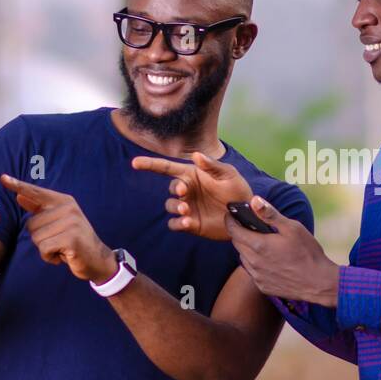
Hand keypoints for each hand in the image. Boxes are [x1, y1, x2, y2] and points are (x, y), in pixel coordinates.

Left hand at [0, 174, 116, 282]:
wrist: (98, 259)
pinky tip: (63, 256)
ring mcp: (71, 222)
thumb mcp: (57, 222)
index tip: (2, 178)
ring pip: (36, 237)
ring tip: (62, 248)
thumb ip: (40, 210)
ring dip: (45, 249)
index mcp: (64, 201)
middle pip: (31, 224)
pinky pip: (44, 249)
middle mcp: (68, 208)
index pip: (36, 192)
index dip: (18, 186)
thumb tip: (19, 197)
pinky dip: (49, 257)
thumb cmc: (74, 241)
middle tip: (59, 241)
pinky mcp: (71, 238)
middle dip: (40, 238)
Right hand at [132, 151, 251, 241]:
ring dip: (176, 207)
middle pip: (171, 188)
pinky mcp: (190, 224)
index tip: (135, 163)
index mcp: (193, 175)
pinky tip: (187, 223)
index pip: (167, 168)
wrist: (245, 216)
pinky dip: (178, 223)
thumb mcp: (228, 175)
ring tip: (187, 211)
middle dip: (175, 189)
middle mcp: (188, 191)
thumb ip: (212, 166)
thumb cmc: (238, 191)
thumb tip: (196, 155)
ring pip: (170, 206)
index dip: (150, 165)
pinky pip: (175, 224)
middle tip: (184, 191)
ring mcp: (188, 208)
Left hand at [225, 196, 339, 306]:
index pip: (233, 231)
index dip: (229, 221)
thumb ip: (270, 214)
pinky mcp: (262, 286)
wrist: (318, 283)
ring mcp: (257, 276)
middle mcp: (253, 262)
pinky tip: (268, 260)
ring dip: (247, 249)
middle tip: (246, 226)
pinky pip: (252, 272)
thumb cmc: (307, 253)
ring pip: (243, 258)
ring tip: (260, 243)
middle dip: (238, 234)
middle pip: (237, 244)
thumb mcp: (292, 228)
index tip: (229, 215)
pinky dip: (254, 263)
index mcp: (258, 245)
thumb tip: (254, 200)